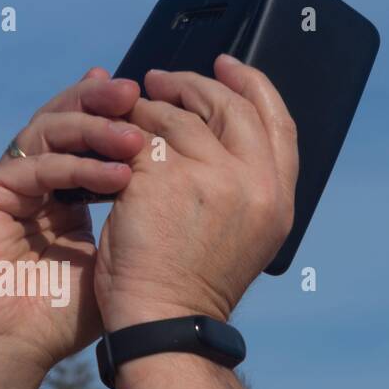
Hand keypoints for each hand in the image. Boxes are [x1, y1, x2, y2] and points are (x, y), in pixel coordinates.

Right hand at [0, 69, 146, 371]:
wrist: (5, 347)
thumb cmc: (63, 318)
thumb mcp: (119, 267)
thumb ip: (143, 229)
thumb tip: (196, 200)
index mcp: (69, 192)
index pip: (97, 140)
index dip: (129, 122)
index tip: (170, 114)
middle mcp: (38, 179)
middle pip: (72, 120)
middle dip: (108, 104)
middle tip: (142, 94)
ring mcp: (11, 182)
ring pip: (52, 131)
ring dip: (96, 128)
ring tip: (136, 134)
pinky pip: (35, 166)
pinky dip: (77, 168)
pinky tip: (117, 176)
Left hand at [94, 54, 297, 331]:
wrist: (166, 321)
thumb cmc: (195, 284)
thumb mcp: (246, 234)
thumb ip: (246, 182)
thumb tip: (222, 128)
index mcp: (279, 197)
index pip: (277, 120)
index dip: (252, 84)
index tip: (227, 66)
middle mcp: (254, 182)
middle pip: (228, 105)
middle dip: (192, 84)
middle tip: (160, 81)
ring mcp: (211, 177)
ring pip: (177, 114)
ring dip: (148, 109)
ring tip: (128, 121)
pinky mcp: (163, 177)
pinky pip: (140, 134)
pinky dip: (122, 133)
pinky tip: (109, 146)